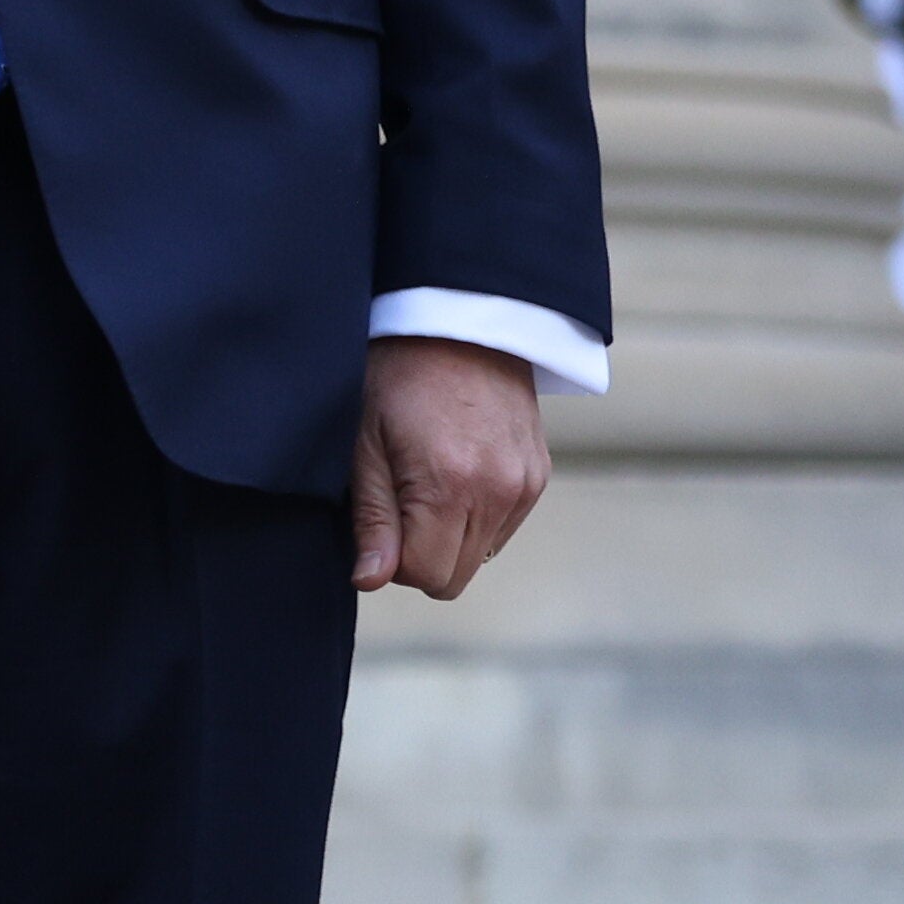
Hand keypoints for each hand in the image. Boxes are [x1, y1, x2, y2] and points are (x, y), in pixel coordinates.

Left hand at [354, 331, 548, 598]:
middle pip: (455, 576)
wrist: (462, 324)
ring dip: (447, 536)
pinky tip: (454, 471)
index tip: (377, 518)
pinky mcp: (539, 477)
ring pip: (478, 555)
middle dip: (419, 553)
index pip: (426, 576)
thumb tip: (370, 579)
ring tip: (425, 479)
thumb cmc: (398, 378)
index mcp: (452, 487)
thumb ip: (372, 518)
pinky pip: (500, 529)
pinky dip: (473, 516)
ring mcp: (526, 486)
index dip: (391, 560)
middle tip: (396, 499)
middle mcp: (500, 493)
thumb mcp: (365, 443)